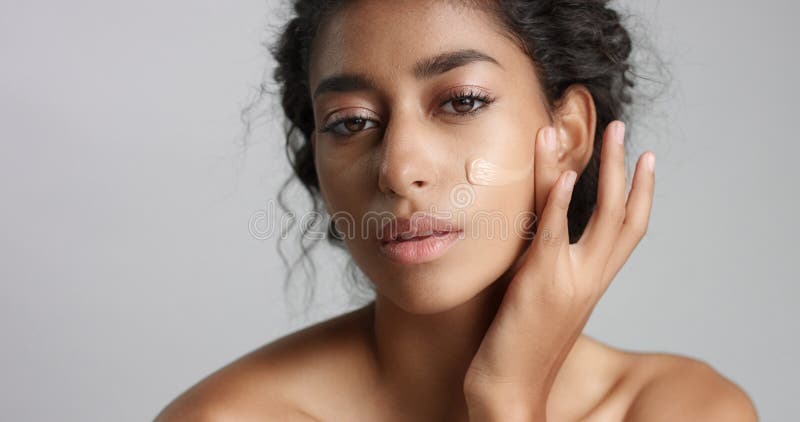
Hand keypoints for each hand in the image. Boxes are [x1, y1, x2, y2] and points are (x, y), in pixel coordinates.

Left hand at [463, 121, 655, 419]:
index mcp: (594, 282)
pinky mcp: (539, 282)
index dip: (642, 193)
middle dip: (625, 168)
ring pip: (599, 215)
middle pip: (625, 215)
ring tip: (601, 130)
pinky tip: (565, 171)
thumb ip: (550, 265)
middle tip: (623, 128)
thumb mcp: (544, 298)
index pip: (630, 231)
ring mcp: (569, 279)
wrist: (510, 388)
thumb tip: (539, 235)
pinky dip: (563, 200)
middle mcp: (591, 278)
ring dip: (602, 168)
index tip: (645, 158)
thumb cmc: (520, 345)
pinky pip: (556, 233)